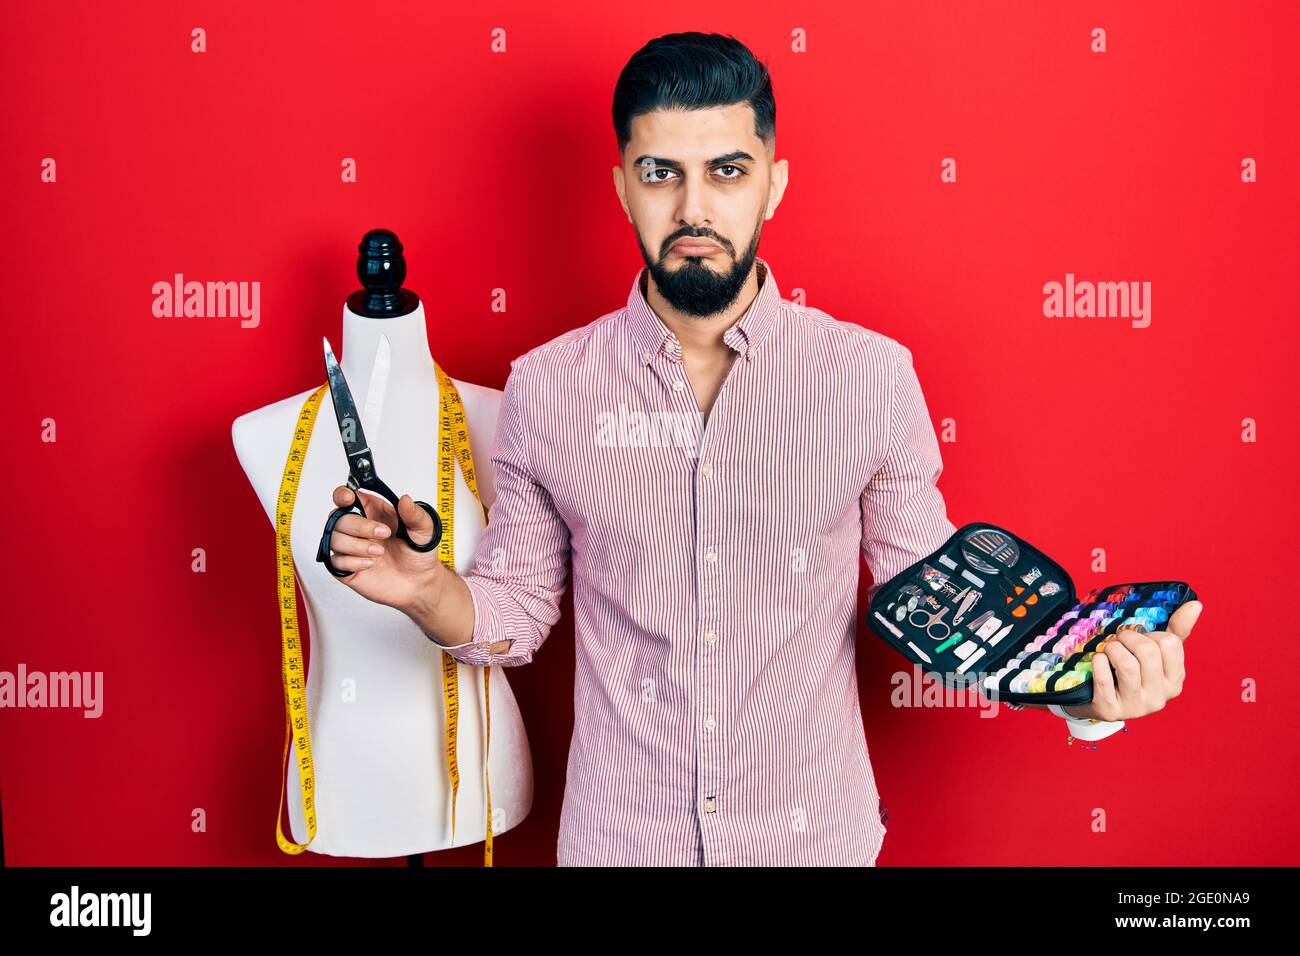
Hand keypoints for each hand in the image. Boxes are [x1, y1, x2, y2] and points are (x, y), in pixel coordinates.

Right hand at [322, 484, 448, 611]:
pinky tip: (370, 565)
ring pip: (334, 538)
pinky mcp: (347, 568)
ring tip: (379, 552)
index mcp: (373, 511)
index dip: (342, 495)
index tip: (348, 498)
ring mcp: (350, 548)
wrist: (419, 583)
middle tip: (384, 534)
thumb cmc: (419, 553)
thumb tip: (405, 499)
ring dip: (357, 545)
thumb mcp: (425, 529)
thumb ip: (415, 514)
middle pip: (338, 517)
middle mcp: (358, 528)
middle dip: (359, 526)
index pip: (346, 497)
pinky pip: (335, 561)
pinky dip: (352, 562)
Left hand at [1065, 600, 1202, 720]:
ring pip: (1126, 664)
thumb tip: (1196, 604)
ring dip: (1112, 649)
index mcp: (1175, 680)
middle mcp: (1160, 697)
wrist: (1100, 699)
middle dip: (1127, 638)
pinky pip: (1104, 677)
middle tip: (1119, 641)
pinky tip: (1098, 662)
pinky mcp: (1111, 710)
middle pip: (1147, 651)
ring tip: (1109, 651)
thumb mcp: (1156, 652)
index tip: (1140, 640)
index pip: (1170, 643)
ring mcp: (1136, 706)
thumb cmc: (1132, 671)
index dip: (1149, 634)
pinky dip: (1097, 662)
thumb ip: (1176, 629)